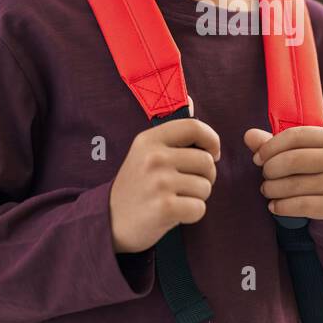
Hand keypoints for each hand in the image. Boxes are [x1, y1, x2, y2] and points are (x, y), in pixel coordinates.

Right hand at [109, 110, 219, 252]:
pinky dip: (192, 214)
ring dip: (197, 197)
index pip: (194, 127)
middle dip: (205, 176)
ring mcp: (159, 182)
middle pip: (207, 161)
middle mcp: (154, 157)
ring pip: (206, 187)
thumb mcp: (145, 152)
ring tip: (176, 198)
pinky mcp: (165, 207)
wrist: (109, 223)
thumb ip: (171, 132)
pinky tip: (175, 213)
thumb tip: (190, 99)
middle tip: (186, 184)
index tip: (212, 153)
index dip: (212, 140)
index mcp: (149, 140)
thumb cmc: (136, 186)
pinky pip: (199, 208)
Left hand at [243, 126, 322, 220]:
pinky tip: (273, 206)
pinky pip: (300, 206)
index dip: (270, 147)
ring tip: (267, 189)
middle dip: (270, 169)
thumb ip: (272, 143)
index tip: (257, 158)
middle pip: (293, 160)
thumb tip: (248, 136)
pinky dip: (281, 207)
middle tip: (265, 175)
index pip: (295, 136)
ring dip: (272, 189)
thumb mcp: (298, 151)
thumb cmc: (313, 166)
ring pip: (294, 185)